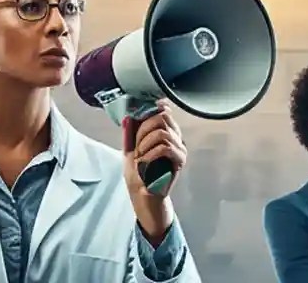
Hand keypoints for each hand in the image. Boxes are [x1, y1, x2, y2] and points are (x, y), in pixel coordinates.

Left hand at [122, 99, 186, 241]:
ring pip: (163, 132)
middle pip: (163, 116)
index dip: (150, 110)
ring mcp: (179, 148)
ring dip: (145, 143)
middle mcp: (175, 136)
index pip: (163, 110)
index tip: (137, 119)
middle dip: (144, 129)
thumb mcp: (129, 151)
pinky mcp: (180, 160)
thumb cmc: (138, 174)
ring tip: (140, 156)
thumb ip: (129, 134)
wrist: (143, 196)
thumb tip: (128, 116)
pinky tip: (145, 162)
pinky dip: (151, 153)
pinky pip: (166, 147)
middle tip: (137, 145)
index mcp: (165, 131)